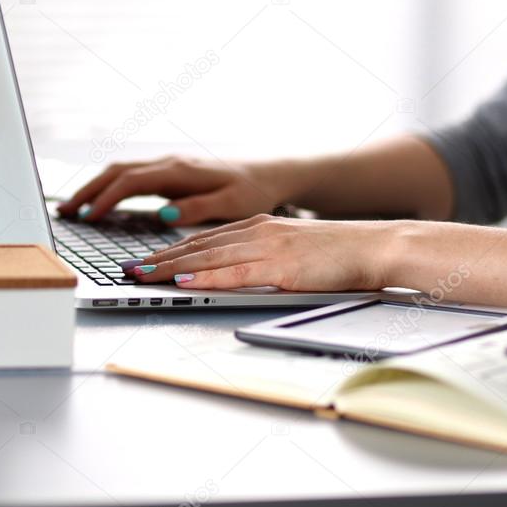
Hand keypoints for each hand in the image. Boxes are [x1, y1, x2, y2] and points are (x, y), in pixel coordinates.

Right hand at [57, 157, 303, 224]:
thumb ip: (197, 208)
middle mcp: (169, 163)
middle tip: (64, 213)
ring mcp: (167, 165)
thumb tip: (164, 214)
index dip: (105, 199)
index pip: (130, 182)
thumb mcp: (232, 204)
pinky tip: (99, 203)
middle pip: (116, 172)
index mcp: (179, 170)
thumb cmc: (253, 190)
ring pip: (119, 171)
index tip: (87, 219)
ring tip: (72, 209)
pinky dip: (108, 187)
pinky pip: (130, 176)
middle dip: (87, 191)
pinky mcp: (169, 172)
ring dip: (93, 187)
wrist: (269, 173)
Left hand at [131, 214, 394, 290]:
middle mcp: (258, 232)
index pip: (205, 239)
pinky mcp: (282, 266)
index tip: (145, 259)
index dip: (171, 250)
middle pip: (198, 246)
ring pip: (209, 256)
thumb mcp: (291, 250)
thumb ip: (262, 258)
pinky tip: (185, 279)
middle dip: (159, 258)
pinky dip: (207, 275)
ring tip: (143, 274)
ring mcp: (269, 247)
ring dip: (171, 266)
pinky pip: (237, 272)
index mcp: (259, 227)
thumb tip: (231, 273)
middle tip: (130, 268)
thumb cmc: (339, 255)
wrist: (376, 247)